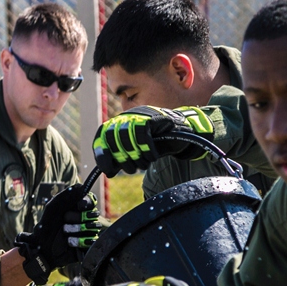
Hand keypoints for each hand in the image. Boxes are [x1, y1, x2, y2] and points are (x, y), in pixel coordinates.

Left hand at [15, 187, 101, 284]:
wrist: (42, 248)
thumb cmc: (46, 227)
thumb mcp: (52, 208)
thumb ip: (64, 196)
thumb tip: (81, 186)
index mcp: (76, 209)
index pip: (91, 201)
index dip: (87, 202)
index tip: (80, 205)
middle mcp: (84, 219)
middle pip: (92, 214)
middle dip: (77, 218)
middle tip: (65, 221)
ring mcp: (87, 233)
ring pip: (92, 227)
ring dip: (76, 230)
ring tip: (65, 233)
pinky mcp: (87, 246)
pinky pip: (92, 241)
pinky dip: (79, 241)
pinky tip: (70, 242)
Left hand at [92, 106, 214, 176]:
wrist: (184, 136)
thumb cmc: (159, 145)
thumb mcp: (136, 154)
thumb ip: (121, 159)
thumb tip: (107, 171)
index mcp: (120, 123)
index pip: (102, 136)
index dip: (103, 154)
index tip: (109, 170)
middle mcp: (128, 116)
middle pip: (112, 136)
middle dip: (121, 157)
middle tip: (132, 168)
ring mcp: (141, 114)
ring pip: (126, 135)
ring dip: (135, 156)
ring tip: (144, 164)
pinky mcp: (154, 116)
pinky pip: (143, 134)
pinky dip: (147, 149)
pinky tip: (153, 157)